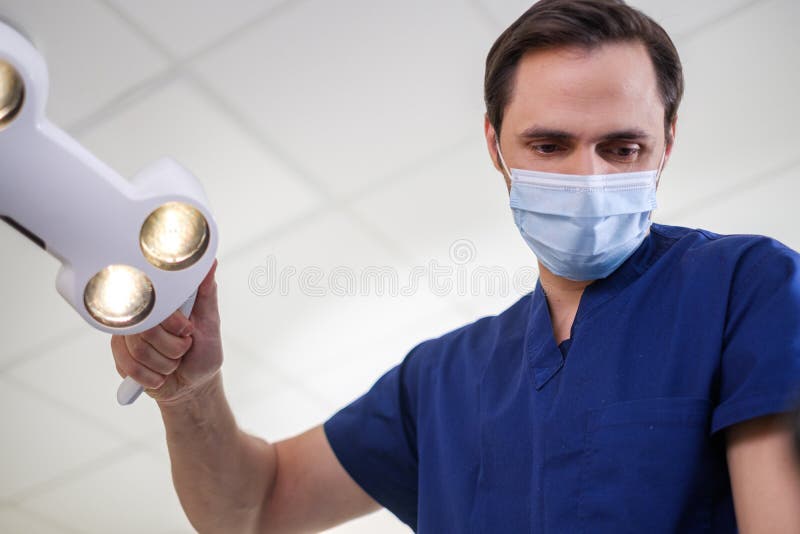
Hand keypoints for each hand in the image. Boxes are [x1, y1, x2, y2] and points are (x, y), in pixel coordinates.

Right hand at [111, 259, 222, 403]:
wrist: (193, 385)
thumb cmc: (204, 350)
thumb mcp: (210, 321)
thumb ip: (206, 292)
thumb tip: (210, 261)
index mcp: (162, 303)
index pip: (155, 303)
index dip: (173, 323)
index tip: (187, 330)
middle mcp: (141, 315)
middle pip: (146, 330)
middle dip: (173, 347)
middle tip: (184, 348)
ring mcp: (127, 335)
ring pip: (138, 351)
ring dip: (165, 364)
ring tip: (173, 362)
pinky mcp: (120, 356)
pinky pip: (130, 367)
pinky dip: (153, 376)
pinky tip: (161, 375)